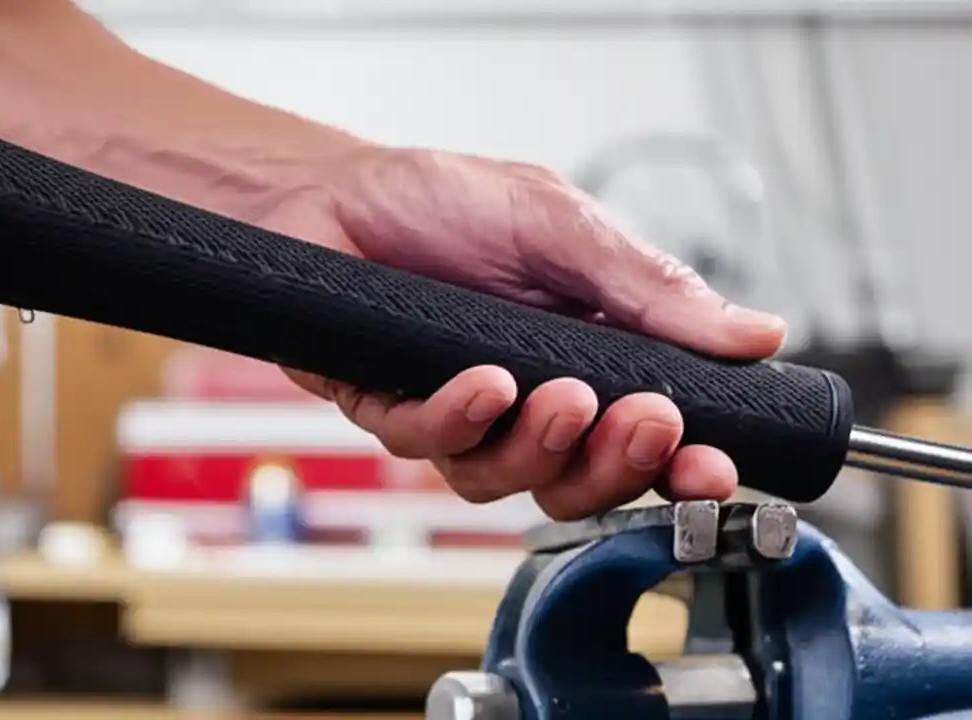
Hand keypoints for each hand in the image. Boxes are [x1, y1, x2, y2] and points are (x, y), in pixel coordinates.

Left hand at [262, 147, 785, 519]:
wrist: (331, 186)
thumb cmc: (441, 200)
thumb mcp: (560, 224)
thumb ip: (647, 286)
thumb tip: (755, 334)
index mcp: (581, 354)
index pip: (644, 433)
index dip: (682, 464)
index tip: (714, 466)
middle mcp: (522, 396)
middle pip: (582, 478)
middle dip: (620, 464)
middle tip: (647, 422)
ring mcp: (456, 410)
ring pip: (507, 480)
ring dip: (543, 450)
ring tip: (563, 398)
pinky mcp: (391, 410)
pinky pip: (429, 446)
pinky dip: (461, 420)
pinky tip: (483, 384)